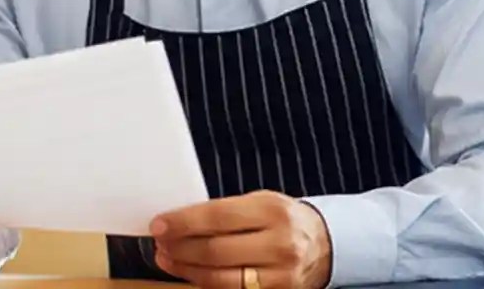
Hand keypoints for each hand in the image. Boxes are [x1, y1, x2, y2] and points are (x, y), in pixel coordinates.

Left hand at [149, 191, 332, 288]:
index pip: (218, 216)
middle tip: (159, 243)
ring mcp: (281, 275)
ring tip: (168, 259)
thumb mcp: (260, 202)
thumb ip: (225, 211)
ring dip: (187, 270)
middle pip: (216, 251)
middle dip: (180, 248)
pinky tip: (191, 274)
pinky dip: (206, 284)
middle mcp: (280, 244)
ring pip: (221, 279)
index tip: (158, 224)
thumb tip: (179, 220)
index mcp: (273, 211)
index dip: (183, 222)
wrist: (325, 244)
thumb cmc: (283, 219)